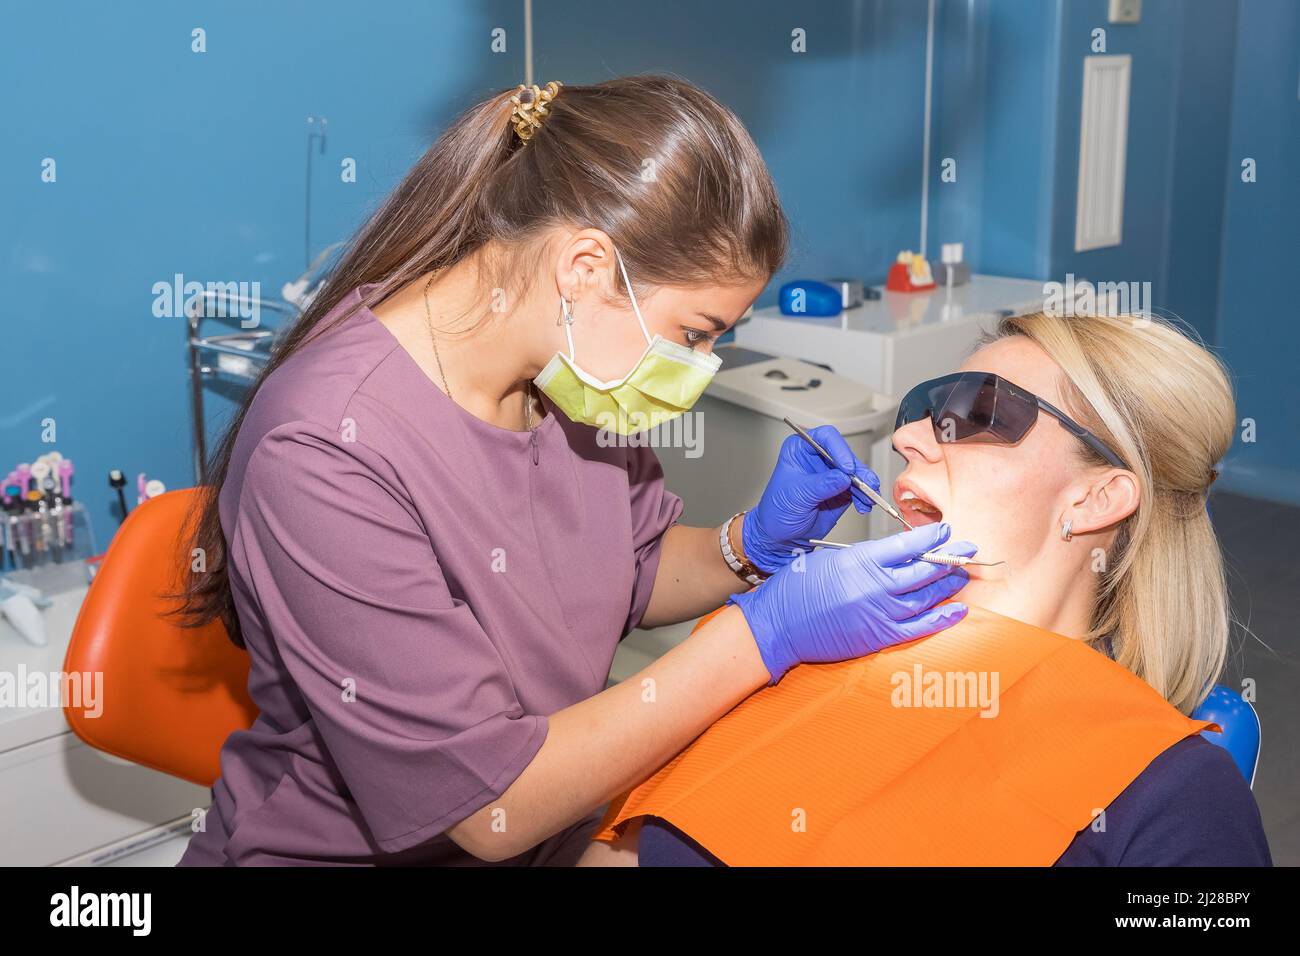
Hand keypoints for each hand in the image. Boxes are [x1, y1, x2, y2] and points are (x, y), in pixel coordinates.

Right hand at [728, 523, 975, 684]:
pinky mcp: (878, 637)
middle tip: (969, 550)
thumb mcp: (832, 559)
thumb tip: (897, 555)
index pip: (908, 545)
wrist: (779, 624)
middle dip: (950, 558)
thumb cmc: (798, 589)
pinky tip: (957, 610)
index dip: (932, 538)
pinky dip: (941, 619)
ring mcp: (878, 613)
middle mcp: (874, 586)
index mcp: (860, 560)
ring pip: (925, 597)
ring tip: (962, 575)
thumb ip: (866, 556)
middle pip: (923, 570)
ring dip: (947, 585)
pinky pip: (918, 628)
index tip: (947, 531)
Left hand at [741, 425, 879, 573]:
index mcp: (800, 449)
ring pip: (856, 472)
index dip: (839, 449)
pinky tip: (864, 505)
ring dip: (865, 485)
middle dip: (858, 470)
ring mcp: (832, 474)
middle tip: (865, 484)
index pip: (826, 437)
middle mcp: (818, 458)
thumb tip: (843, 478)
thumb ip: (821, 485)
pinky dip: (865, 497)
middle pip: (846, 455)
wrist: (780, 536)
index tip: (846, 468)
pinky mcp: (842, 491)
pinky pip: (859, 490)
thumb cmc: (777, 510)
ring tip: (869, 497)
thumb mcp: (797, 495)